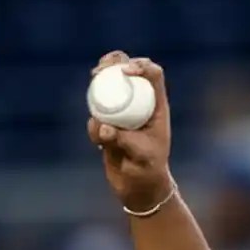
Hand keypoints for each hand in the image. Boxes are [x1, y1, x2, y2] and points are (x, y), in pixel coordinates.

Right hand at [85, 51, 173, 211]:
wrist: (138, 187)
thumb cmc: (149, 170)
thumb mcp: (143, 155)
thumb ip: (124, 139)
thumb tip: (103, 126)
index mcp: (156, 106)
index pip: (153, 75)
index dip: (141, 66)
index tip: (126, 72)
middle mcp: (140, 105)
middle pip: (126, 71)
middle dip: (112, 62)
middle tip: (99, 71)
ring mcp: (122, 115)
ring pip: (108, 88)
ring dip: (99, 83)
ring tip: (93, 93)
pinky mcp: (106, 126)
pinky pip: (95, 118)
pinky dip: (93, 125)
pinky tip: (100, 142)